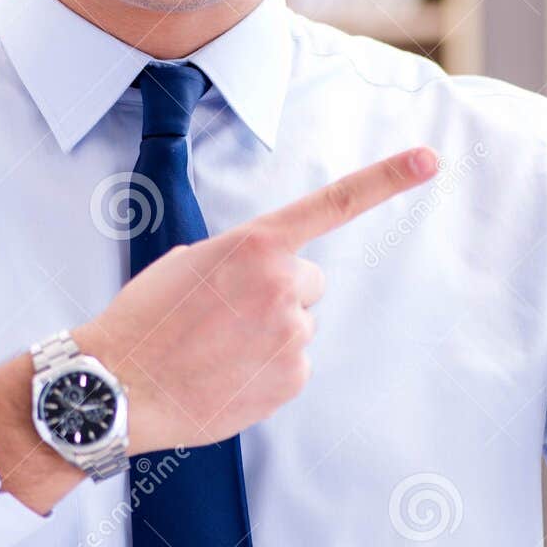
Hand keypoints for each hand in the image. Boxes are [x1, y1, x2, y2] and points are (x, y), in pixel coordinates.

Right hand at [77, 146, 438, 453]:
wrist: (117, 387)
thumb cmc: (143, 321)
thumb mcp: (188, 264)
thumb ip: (241, 259)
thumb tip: (266, 279)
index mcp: (255, 245)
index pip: (333, 203)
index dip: (387, 178)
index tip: (429, 159)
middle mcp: (283, 284)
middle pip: (307, 282)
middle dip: (276, 295)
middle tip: (224, 315)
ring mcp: (292, 334)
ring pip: (297, 325)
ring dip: (267, 335)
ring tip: (216, 349)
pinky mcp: (292, 379)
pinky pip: (292, 365)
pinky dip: (264, 371)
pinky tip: (224, 375)